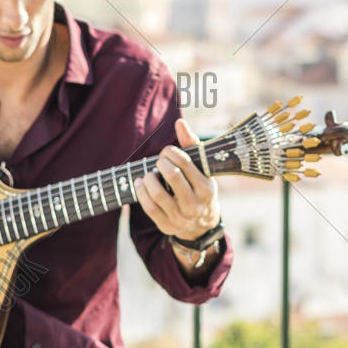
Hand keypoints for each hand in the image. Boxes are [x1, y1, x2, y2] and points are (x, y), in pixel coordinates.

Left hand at [135, 118, 219, 241]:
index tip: (167, 152)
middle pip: (172, 176)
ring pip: (158, 193)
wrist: (200, 224)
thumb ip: (191, 145)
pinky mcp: (166, 225)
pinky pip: (149, 207)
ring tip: (150, 173)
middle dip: (161, 163)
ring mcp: (180, 217)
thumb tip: (180, 122)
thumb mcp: (202, 169)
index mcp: (206, 188)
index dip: (171, 152)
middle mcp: (195, 205)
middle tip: (160, 162)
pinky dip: (141, 192)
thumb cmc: (198, 187)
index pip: (185, 163)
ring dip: (149, 178)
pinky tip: (141, 183)